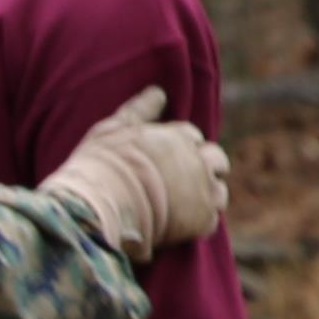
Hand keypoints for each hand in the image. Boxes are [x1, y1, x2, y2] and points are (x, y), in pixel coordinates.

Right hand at [45, 88, 228, 254]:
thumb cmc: (101, 165)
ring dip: (205, 196)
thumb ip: (139, 110)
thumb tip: (158, 92)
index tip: (163, 160)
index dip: (179, 147)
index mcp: (178, 135)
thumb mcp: (113, 129)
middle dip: (204, 167)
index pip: (191, 136)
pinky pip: (210, 220)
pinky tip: (177, 226)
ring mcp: (203, 190)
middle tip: (179, 183)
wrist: (100, 206)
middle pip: (216, 159)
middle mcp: (197, 159)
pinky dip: (197, 223)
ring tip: (180, 207)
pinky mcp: (202, 220)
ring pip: (219, 191)